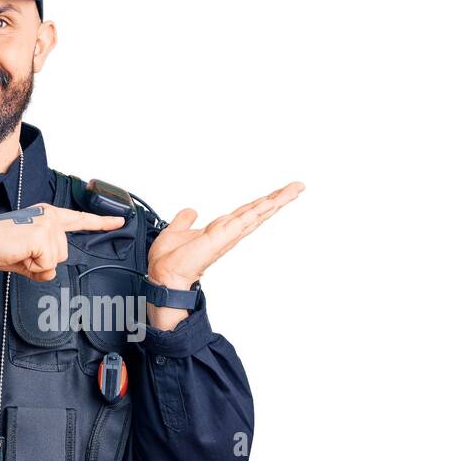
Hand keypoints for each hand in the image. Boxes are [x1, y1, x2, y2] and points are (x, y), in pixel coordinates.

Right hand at [0, 205, 125, 281]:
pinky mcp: (42, 236)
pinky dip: (32, 267)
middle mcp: (49, 216)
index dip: (101, 222)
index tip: (120, 221)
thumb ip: (44, 260)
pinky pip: (47, 265)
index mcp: (46, 215)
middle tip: (22, 254)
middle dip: (44, 261)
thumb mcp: (26, 254)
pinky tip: (19, 254)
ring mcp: (47, 224)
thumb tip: (51, 271)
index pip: (79, 219)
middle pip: (64, 253)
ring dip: (37, 265)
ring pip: (56, 260)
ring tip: (19, 253)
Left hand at [146, 181, 304, 289]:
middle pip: (257, 212)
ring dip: (276, 201)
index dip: (261, 203)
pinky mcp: (222, 238)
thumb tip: (191, 211)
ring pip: (256, 214)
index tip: (277, 194)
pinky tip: (272, 202)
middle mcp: (228, 233)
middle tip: (297, 187)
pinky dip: (258, 211)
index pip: (245, 213)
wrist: (163, 274)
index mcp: (220, 231)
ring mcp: (228, 236)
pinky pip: (244, 221)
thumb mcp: (176, 231)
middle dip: (278, 199)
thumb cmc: (169, 260)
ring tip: (294, 190)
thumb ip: (185, 221)